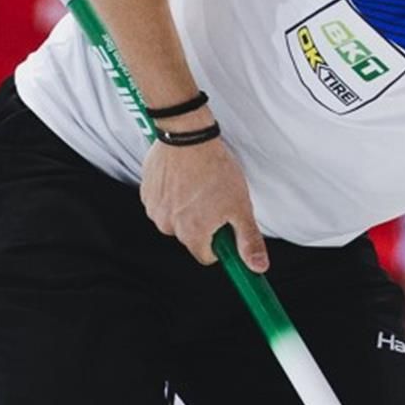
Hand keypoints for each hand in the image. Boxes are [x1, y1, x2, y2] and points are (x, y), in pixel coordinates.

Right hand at [141, 130, 266, 270]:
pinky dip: (172, 195)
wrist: (188, 136)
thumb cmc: (216, 169)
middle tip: (215, 198)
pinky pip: (162, 203)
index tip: (225, 227)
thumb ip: (248, 240)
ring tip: (199, 185)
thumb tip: (258, 268)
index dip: (219, 243)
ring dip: (186, 208)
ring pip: (175, 219)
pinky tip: (183, 178)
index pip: (206, 256)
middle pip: (190, 237)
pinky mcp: (146, 193)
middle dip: (203, 223)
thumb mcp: (240, 207)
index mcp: (192, 233)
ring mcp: (154, 209)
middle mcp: (168, 226)